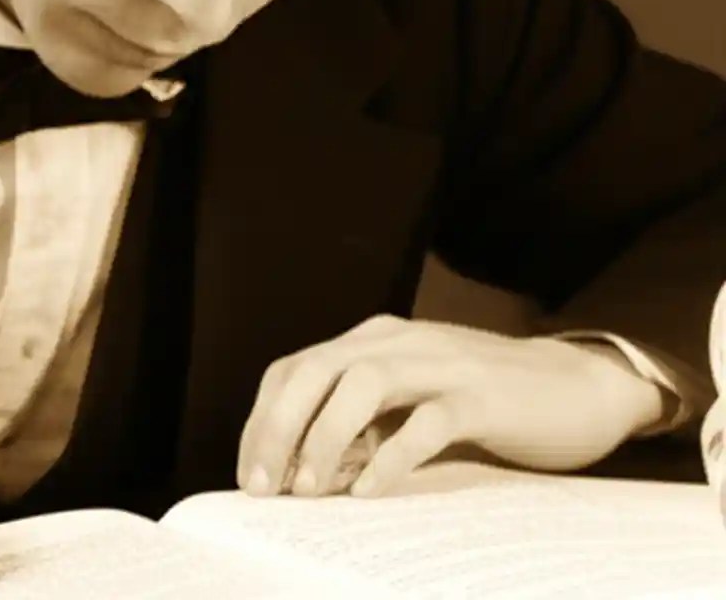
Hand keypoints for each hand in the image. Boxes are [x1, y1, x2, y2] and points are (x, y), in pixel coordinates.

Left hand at [237, 315, 664, 498]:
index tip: (249, 473)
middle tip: (263, 486)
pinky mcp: (485, 396)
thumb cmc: (484, 405)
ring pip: (363, 383)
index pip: (294, 369)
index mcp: (374, 341)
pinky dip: (391, 456)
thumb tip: (299, 475)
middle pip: (316, 370)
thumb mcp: (409, 404)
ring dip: (325, 436)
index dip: (262, 419)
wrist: (582, 388)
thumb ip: (361, 425)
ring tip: (308, 488)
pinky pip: (428, 420)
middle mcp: (401, 342)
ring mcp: (444, 364)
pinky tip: (369, 490)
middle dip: (277, 428)